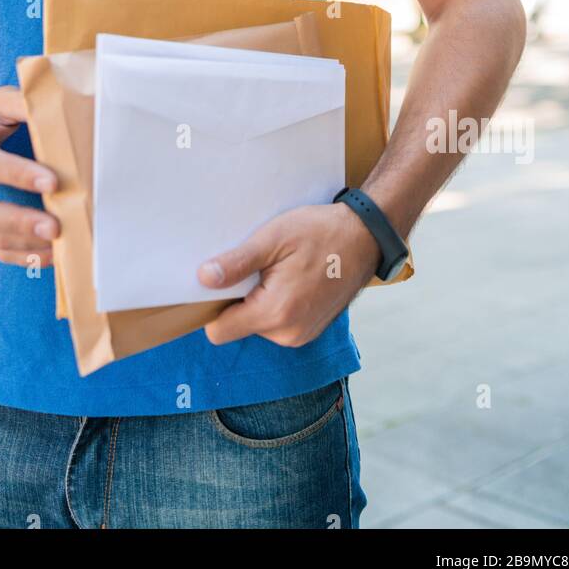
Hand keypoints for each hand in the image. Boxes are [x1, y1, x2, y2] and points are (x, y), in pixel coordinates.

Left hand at [197, 202, 381, 346]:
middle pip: (238, 327)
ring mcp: (301, 335)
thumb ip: (236, 263)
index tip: (220, 281)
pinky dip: (276, 304)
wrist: (365, 238)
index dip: (212, 306)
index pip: (219, 331)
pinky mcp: (310, 330)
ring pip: (258, 325)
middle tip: (257, 267)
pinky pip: (277, 323)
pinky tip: (290, 278)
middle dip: (239, 299)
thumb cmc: (320, 233)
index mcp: (275, 313)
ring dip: (259, 300)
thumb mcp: (273, 239)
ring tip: (277, 269)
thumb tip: (202, 278)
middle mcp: (288, 334)